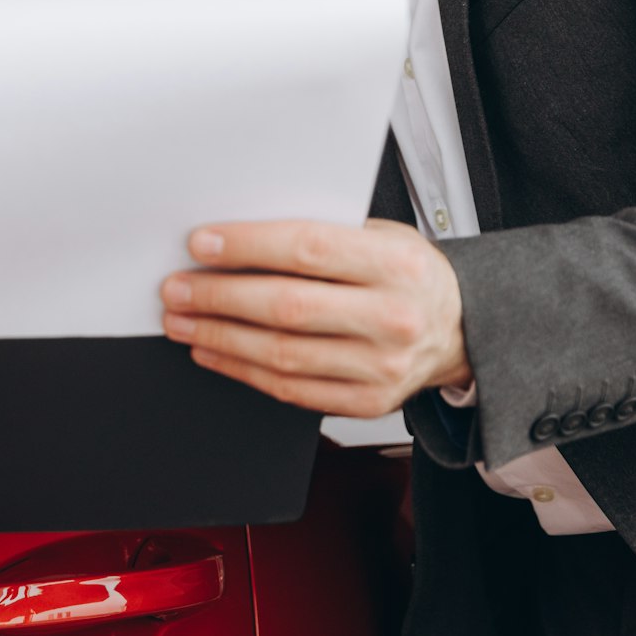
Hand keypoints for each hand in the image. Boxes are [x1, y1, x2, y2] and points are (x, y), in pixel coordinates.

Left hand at [160, 218, 470, 417]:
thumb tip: (234, 235)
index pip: (310, 249)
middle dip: (219, 297)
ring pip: (282, 354)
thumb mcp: (380, 235)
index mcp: (397, 264)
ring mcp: (382, 367)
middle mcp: (393, 318)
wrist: (459, 328)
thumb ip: (320, 233)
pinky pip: (290, 389)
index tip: (201, 243)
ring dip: (219, 337)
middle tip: (175, 287)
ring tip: (181, 320)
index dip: (248, 246)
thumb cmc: (406, 273)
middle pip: (287, 307)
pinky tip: (212, 351)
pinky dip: (242, 370)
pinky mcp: (367, 402)